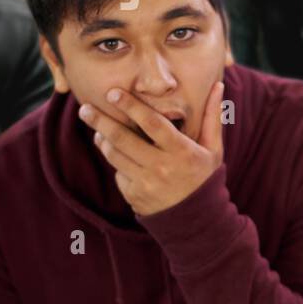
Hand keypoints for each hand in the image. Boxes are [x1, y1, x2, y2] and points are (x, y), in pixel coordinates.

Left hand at [78, 82, 224, 215]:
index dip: (131, 106)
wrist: (197, 218)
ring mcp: (146, 182)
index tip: (113, 93)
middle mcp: (162, 167)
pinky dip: (114, 159)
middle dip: (101, 121)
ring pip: (114, 155)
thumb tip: (218, 85)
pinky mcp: (134, 195)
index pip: (152, 123)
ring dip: (102, 138)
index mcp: (182, 151)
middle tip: (85, 108)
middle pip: (123, 138)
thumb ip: (212, 117)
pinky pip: (118, 172)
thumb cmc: (205, 176)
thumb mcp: (213, 148)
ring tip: (95, 126)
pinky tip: (113, 149)